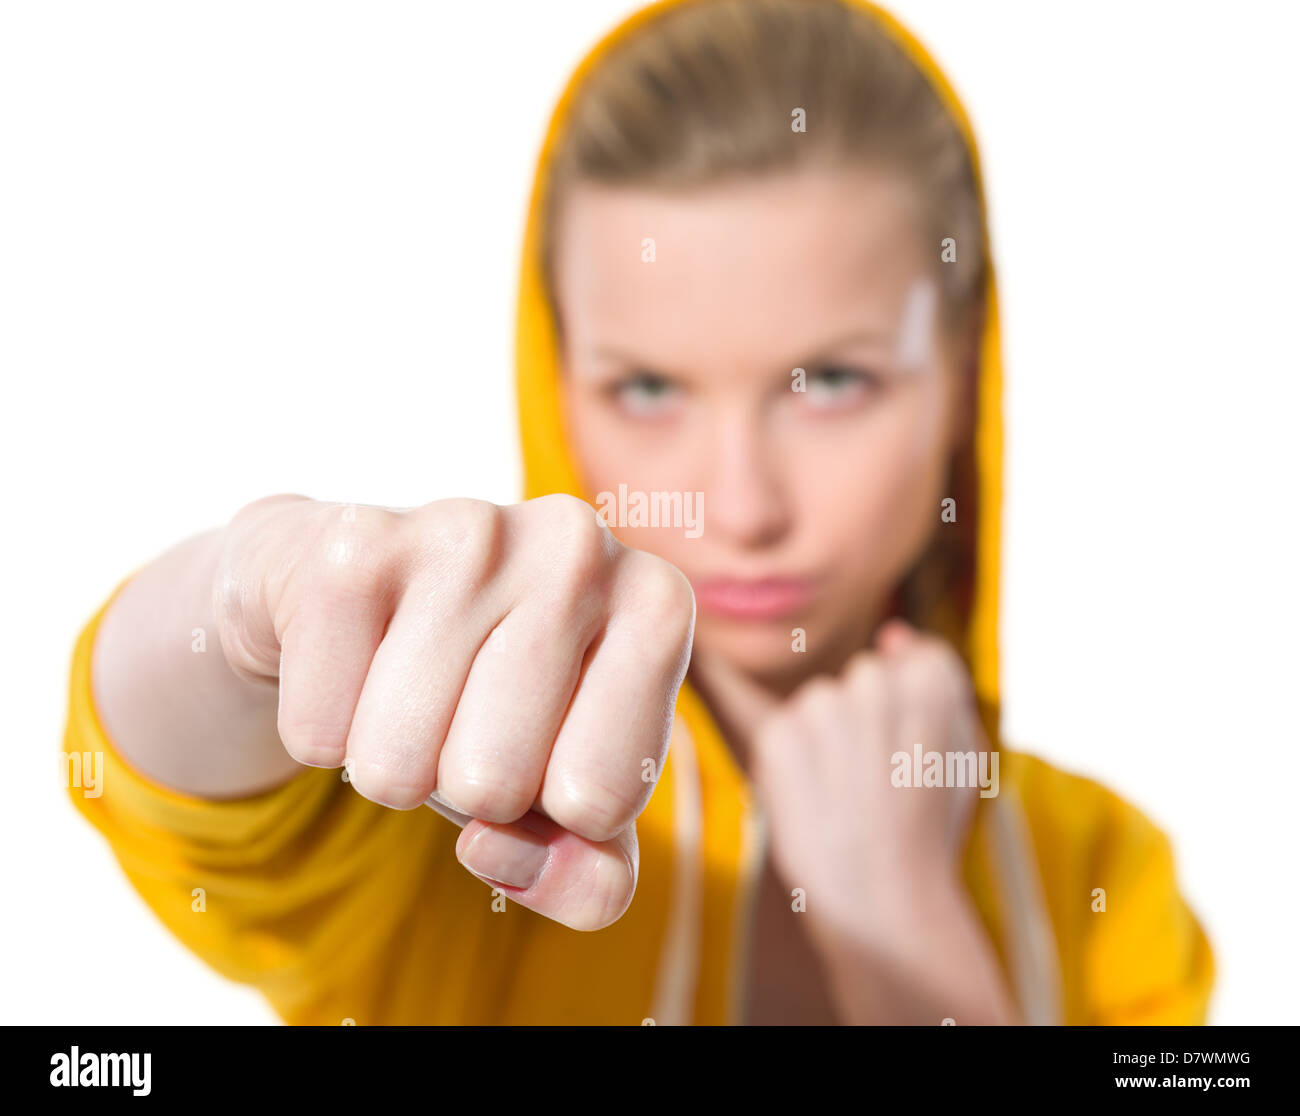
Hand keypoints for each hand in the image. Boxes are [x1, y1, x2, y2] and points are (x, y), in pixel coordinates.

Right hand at [213, 493, 695, 930]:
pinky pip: (318, 733)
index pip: (600, 803)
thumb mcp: (575, 798)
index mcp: (658, 606)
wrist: (370, 594)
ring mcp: (468, 530)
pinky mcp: (356, 541)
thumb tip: (496, 854)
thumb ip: (592, 876)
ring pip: (397, 767)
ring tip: (412, 689)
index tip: (547, 748)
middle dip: (464, 787)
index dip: (556, 813)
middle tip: (464, 713)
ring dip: (391, 766)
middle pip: (494, 784)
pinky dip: (323, 729)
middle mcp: (579, 545)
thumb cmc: (499, 702)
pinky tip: (354, 659)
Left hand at [692, 621, 1016, 1022]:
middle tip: (879, 781)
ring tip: (848, 795)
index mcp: (931, 682)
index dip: (914, 714)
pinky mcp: (776, 736)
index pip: (915, 659)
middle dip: (867, 718)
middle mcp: (874, 682)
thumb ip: (933, 680)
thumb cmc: (928, 830)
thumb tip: (893, 633)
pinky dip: (793, 763)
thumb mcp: (958, 754)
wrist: (883, 902)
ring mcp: (821, 708)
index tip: (916, 760)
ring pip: (821, 700)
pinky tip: (816, 801)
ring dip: (827, 739)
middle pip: (865, 676)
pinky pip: (783, 728)